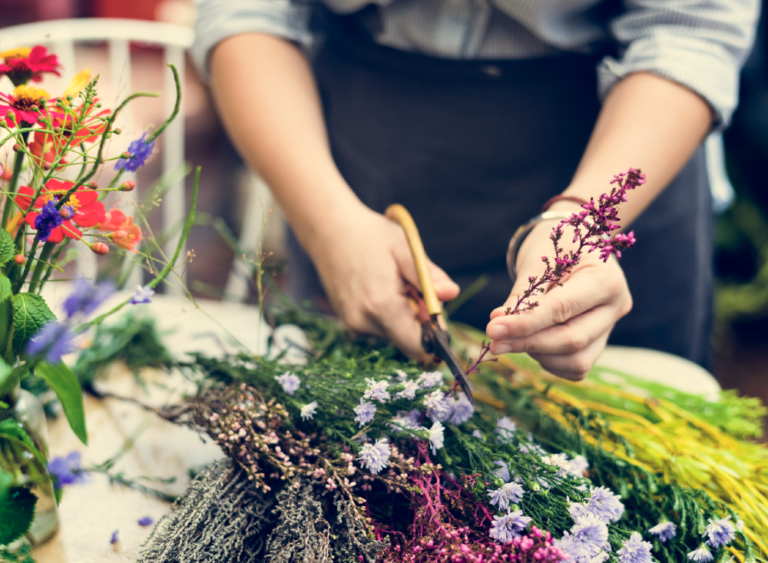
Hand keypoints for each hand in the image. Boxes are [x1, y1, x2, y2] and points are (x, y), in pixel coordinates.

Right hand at [307, 204, 459, 359]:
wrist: (327, 228)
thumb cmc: (370, 235)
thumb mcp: (406, 249)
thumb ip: (429, 276)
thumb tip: (452, 294)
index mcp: (382, 307)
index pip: (418, 347)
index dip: (435, 335)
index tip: (435, 311)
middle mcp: (364, 323)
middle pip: (408, 340)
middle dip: (418, 319)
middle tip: (410, 285)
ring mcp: (353, 324)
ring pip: (394, 333)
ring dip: (402, 313)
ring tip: (391, 281)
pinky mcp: (348, 321)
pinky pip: (379, 326)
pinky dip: (387, 312)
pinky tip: (378, 285)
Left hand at [485, 214, 631, 380]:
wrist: (575, 244)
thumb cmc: (555, 245)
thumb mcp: (537, 260)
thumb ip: (521, 295)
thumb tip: (498, 326)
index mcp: (607, 279)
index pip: (562, 309)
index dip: (525, 324)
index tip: (493, 329)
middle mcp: (616, 307)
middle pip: (572, 341)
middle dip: (528, 344)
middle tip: (493, 342)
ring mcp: (610, 328)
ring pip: (576, 361)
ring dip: (537, 353)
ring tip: (514, 334)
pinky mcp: (599, 343)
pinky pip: (574, 367)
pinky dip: (548, 361)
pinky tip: (530, 341)